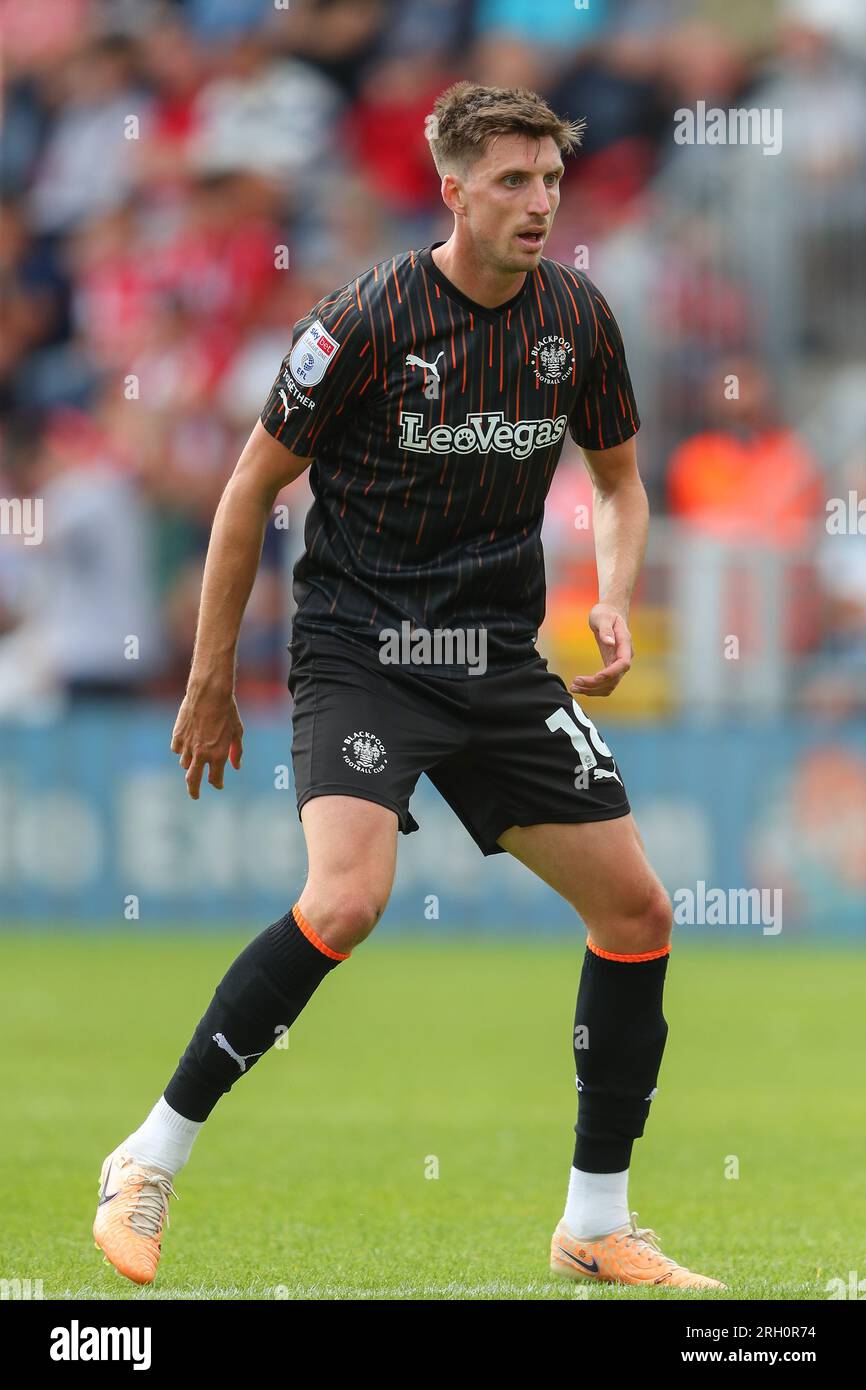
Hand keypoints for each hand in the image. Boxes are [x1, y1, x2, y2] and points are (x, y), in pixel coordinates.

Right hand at [170, 682, 243, 799]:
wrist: (209, 693)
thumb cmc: (227, 711)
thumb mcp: (237, 732)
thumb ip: (236, 752)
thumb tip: (236, 767)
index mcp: (218, 755)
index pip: (215, 779)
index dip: (218, 784)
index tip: (219, 785)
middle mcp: (201, 754)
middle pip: (193, 781)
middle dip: (194, 791)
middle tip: (195, 796)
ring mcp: (187, 746)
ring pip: (184, 764)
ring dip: (190, 764)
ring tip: (196, 758)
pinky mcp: (177, 736)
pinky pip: (176, 750)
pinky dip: (181, 750)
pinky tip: (187, 744)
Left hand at [569, 603, 632, 697]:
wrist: (609, 613)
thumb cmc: (606, 613)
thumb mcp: (603, 617)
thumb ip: (606, 630)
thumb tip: (610, 642)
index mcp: (624, 644)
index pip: (623, 664)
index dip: (611, 673)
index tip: (596, 677)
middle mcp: (624, 656)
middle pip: (615, 678)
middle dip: (596, 684)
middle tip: (576, 683)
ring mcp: (617, 663)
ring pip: (610, 684)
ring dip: (593, 690)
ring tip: (574, 687)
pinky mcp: (610, 665)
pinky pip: (605, 682)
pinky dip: (593, 687)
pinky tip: (580, 686)